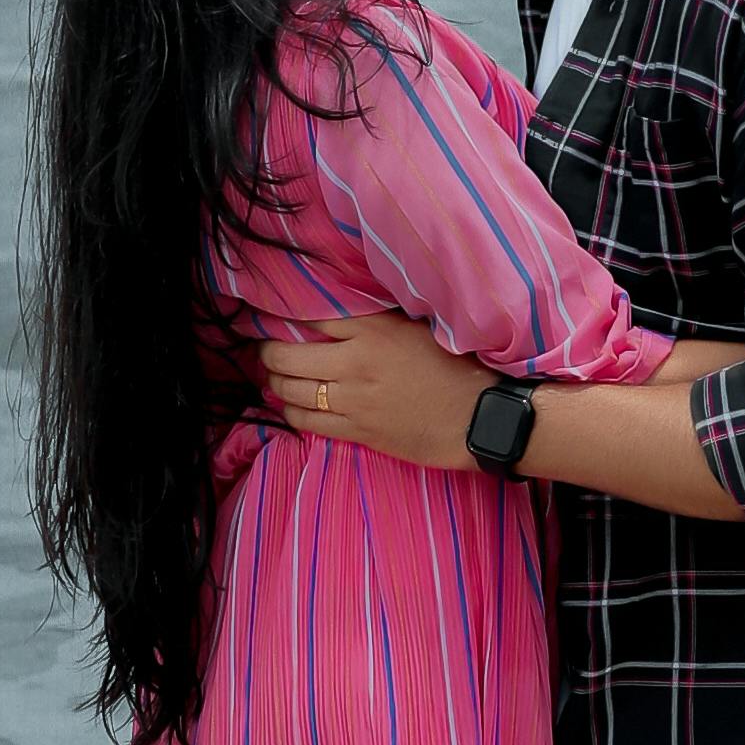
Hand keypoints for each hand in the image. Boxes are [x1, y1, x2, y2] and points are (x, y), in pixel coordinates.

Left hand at [274, 313, 491, 467]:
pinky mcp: (358, 431)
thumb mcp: (418, 329)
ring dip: (276, 382)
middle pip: (288, 354)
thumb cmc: (457, 369)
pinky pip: (307, 422)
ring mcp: (354, 399)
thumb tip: (345, 313)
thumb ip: (379, 321)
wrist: (478, 418)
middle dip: (268, 352)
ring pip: (291, 389)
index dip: (285, 315)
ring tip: (274, 377)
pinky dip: (291, 413)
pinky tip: (290, 407)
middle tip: (266, 349)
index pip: (311, 315)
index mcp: (374, 330)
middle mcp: (356, 362)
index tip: (273, 316)